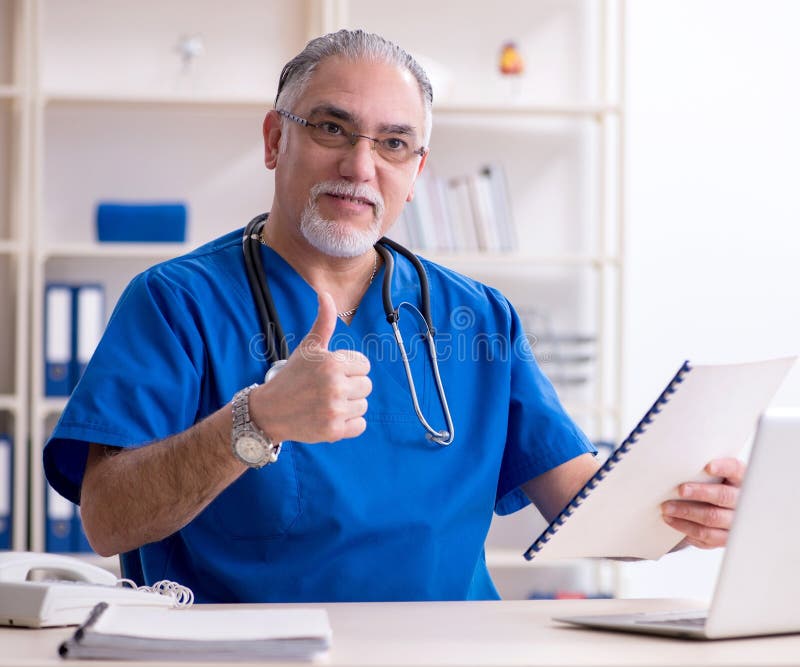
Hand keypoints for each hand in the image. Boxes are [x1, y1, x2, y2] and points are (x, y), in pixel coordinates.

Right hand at [249, 291, 371, 442]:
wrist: (269, 411)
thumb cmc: (292, 376)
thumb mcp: (308, 348)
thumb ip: (323, 322)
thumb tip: (325, 294)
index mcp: (332, 363)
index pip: (364, 365)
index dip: (349, 369)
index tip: (331, 373)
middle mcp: (335, 386)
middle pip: (366, 386)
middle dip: (350, 387)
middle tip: (328, 390)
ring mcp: (335, 410)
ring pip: (363, 405)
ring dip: (349, 406)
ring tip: (327, 403)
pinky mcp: (334, 431)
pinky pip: (360, 425)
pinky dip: (349, 424)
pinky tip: (330, 417)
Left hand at [661, 458, 745, 549]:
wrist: (716, 513)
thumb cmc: (709, 488)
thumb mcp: (712, 477)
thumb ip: (702, 471)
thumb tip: (676, 462)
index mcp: (740, 480)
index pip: (736, 470)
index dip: (724, 468)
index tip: (708, 467)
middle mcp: (741, 502)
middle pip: (723, 496)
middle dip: (700, 492)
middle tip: (681, 490)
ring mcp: (735, 522)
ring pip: (712, 517)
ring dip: (686, 512)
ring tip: (667, 507)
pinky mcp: (724, 538)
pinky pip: (705, 535)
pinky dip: (685, 527)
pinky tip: (671, 520)